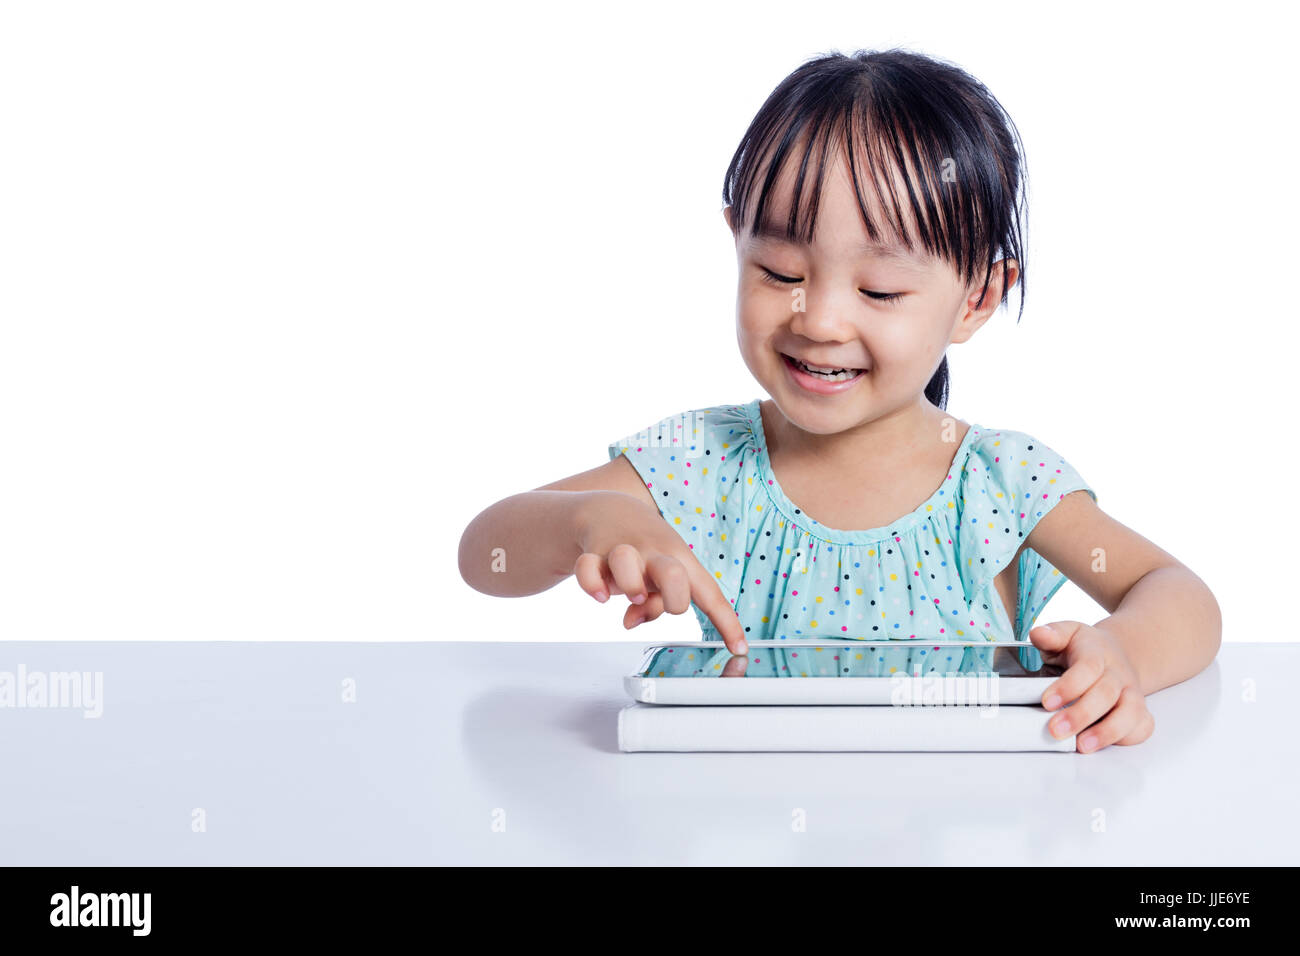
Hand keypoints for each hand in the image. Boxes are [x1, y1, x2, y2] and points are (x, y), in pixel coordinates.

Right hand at [571, 491, 747, 655]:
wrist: (610, 511)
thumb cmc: (645, 550)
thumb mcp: (660, 573)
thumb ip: (655, 603)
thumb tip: (631, 621)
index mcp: (680, 560)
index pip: (709, 594)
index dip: (726, 623)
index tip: (739, 649)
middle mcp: (654, 554)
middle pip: (673, 574)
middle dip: (672, 599)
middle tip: (662, 604)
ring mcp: (623, 551)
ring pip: (625, 562)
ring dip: (629, 586)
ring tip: (630, 594)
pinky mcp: (594, 553)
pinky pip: (587, 569)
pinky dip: (591, 586)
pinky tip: (600, 595)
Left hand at [1029, 621, 1154, 753]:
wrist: (1116, 653)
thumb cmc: (1085, 647)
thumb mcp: (1067, 633)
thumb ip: (1052, 634)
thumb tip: (1038, 634)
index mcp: (1098, 652)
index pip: (1088, 668)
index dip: (1069, 686)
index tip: (1047, 702)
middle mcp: (1118, 673)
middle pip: (1106, 694)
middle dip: (1080, 715)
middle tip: (1055, 730)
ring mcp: (1131, 693)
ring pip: (1129, 713)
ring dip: (1106, 732)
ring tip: (1082, 746)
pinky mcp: (1139, 710)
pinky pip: (1142, 726)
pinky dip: (1128, 737)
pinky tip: (1103, 744)